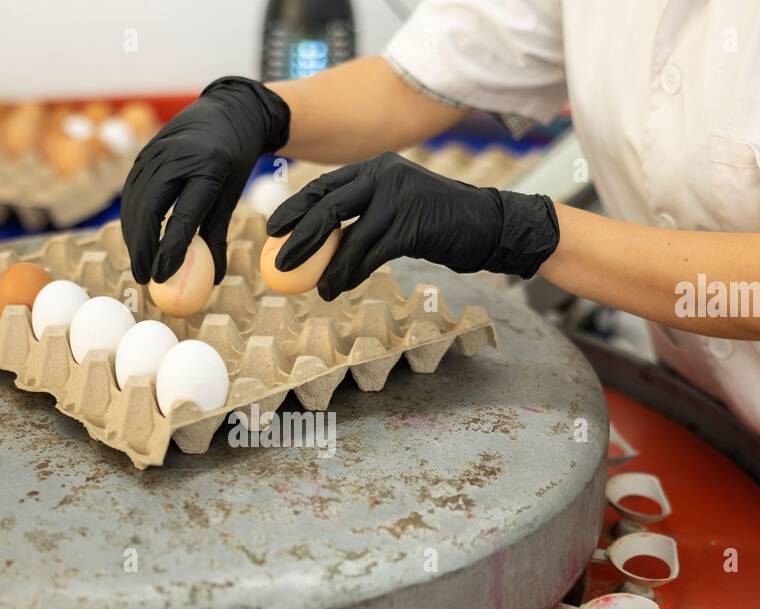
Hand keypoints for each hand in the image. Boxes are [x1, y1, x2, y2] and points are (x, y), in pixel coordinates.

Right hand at [121, 77, 289, 283]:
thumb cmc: (235, 160)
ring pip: (135, 202)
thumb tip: (212, 280)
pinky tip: (135, 240)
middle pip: (149, 210)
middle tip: (145, 277)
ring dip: (133, 238)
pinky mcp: (144, 154)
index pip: (183, 216)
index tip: (162, 276)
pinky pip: (131, 192)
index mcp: (209, 168)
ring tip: (140, 264)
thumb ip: (219, 235)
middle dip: (142, 249)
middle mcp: (178, 158)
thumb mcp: (232, 195)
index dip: (170, 249)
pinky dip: (131, 220)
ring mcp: (156, 153)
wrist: (228, 111)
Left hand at [266, 152, 559, 299]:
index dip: (295, 208)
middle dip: (298, 236)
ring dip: (326, 268)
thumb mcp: (395, 211)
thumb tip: (319, 242)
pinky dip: (350, 274)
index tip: (273, 230)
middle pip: (328, 206)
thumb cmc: (437, 223)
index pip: (325, 186)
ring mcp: (398, 197)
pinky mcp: (411, 223)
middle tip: (278, 262)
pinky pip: (369, 254)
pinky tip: (339, 289)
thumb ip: (363, 217)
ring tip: (314, 289)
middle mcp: (384, 175)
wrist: (486, 226)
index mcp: (376, 167)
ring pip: (348, 236)